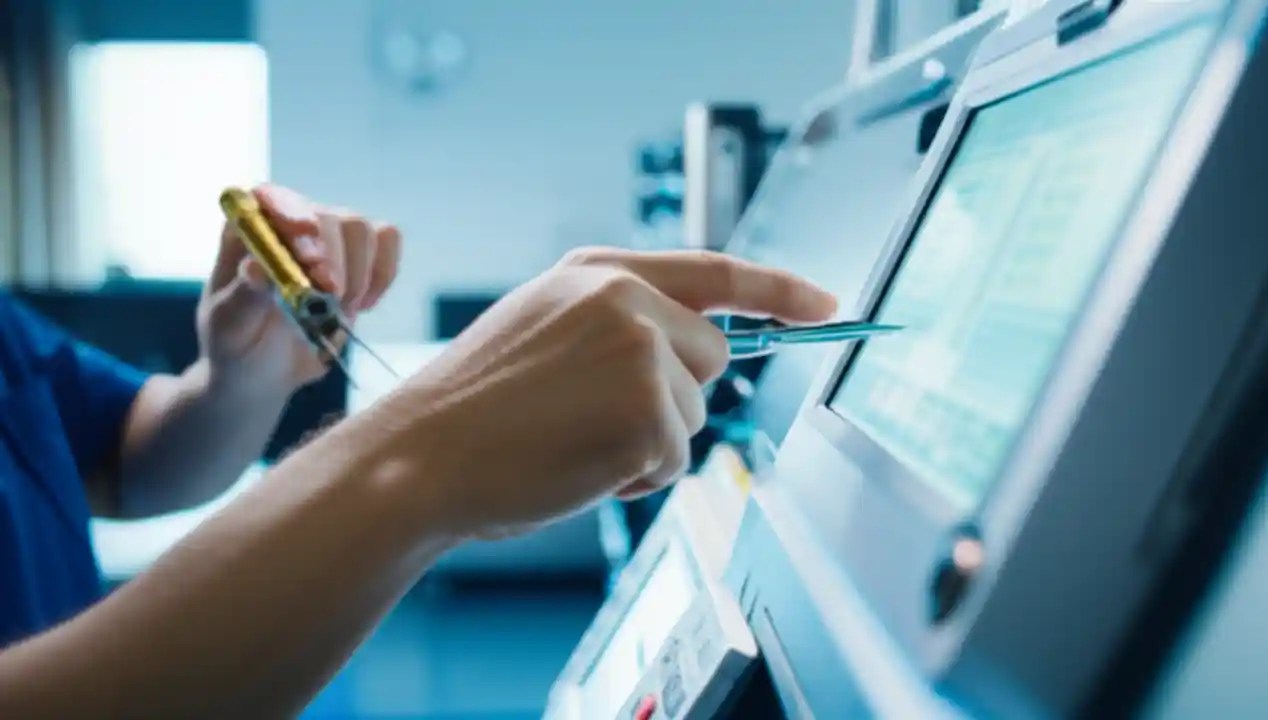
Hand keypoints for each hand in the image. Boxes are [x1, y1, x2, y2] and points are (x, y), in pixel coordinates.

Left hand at [197, 185, 402, 394]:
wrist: (263, 370)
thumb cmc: (236, 341)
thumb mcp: (229, 325)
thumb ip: (242, 296)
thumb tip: (257, 267)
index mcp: (247, 229)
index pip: (271, 199)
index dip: (294, 215)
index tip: (309, 255)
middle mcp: (288, 223)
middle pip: (326, 216)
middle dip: (334, 258)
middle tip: (330, 297)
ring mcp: (327, 237)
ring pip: (360, 229)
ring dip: (358, 273)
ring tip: (338, 308)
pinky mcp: (358, 255)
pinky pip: (386, 241)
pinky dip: (382, 274)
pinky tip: (362, 305)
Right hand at [375, 248, 836, 539]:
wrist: (418, 456)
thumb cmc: (476, 406)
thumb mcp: (543, 325)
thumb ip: (616, 318)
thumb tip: (698, 346)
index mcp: (599, 271)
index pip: (716, 270)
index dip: (779, 288)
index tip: (827, 303)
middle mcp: (627, 299)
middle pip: (714, 356)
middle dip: (676, 394)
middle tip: (597, 418)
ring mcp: (640, 352)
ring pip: (695, 411)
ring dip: (649, 439)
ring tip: (572, 440)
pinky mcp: (647, 413)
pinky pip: (675, 458)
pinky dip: (636, 475)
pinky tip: (578, 466)